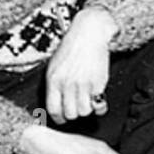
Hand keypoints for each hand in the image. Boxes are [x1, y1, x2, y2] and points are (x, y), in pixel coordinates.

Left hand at [45, 7, 117, 123]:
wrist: (90, 34)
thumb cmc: (72, 47)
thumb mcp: (55, 65)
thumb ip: (54, 84)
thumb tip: (56, 101)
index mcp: (54, 80)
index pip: (53, 108)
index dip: (58, 117)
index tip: (62, 119)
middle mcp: (68, 84)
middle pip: (70, 113)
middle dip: (73, 114)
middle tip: (76, 109)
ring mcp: (84, 85)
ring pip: (84, 111)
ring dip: (86, 110)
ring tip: (87, 103)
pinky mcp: (99, 84)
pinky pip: (99, 105)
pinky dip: (100, 108)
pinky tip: (98, 102)